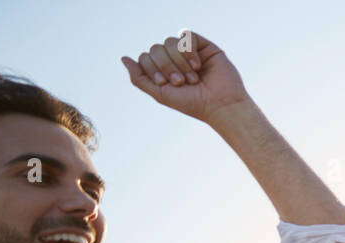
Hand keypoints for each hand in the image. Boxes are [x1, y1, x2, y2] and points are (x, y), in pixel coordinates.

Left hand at [121, 32, 248, 123]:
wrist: (220, 105)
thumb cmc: (193, 104)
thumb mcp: (160, 94)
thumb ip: (139, 78)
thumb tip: (123, 58)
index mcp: (163, 70)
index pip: (145, 57)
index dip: (152, 68)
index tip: (167, 84)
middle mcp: (174, 59)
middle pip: (156, 48)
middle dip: (166, 66)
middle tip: (181, 82)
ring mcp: (189, 51)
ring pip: (170, 42)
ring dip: (179, 62)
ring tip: (193, 78)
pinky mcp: (203, 45)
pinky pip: (186, 36)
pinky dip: (188, 51)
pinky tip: (197, 65)